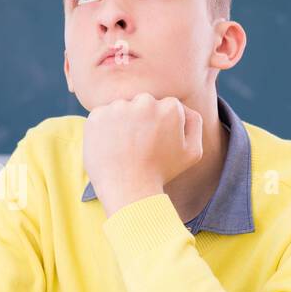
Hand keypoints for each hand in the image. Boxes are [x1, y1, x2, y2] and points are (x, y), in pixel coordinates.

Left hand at [83, 93, 203, 216]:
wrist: (129, 190)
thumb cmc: (161, 173)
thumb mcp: (192, 152)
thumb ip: (194, 123)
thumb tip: (183, 107)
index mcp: (170, 107)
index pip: (164, 106)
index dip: (159, 126)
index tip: (154, 144)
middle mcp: (145, 101)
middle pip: (142, 104)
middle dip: (140, 121)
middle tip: (138, 147)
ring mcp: (119, 107)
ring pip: (121, 109)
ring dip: (121, 123)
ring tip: (124, 149)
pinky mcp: (97, 115)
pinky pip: (101, 116)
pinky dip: (103, 129)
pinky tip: (110, 148)